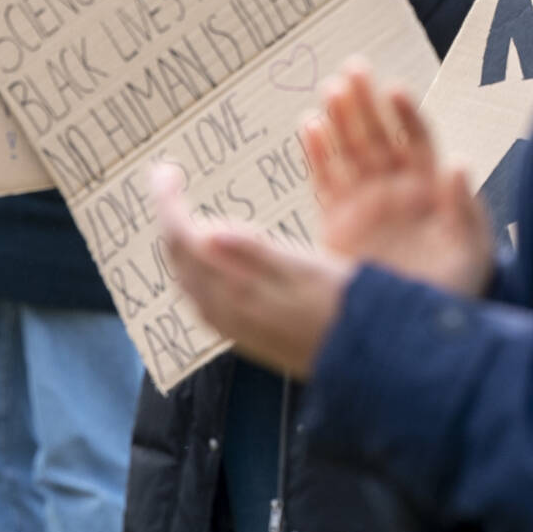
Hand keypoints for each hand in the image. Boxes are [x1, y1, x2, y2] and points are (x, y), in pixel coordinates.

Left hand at [152, 163, 354, 376]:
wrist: (365, 360)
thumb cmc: (346, 306)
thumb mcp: (309, 269)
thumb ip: (256, 251)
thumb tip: (206, 231)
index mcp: (238, 287)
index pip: (183, 238)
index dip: (167, 203)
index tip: (167, 171)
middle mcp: (225, 310)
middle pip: (177, 258)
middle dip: (168, 218)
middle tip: (172, 184)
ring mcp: (231, 326)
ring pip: (186, 280)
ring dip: (179, 244)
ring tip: (183, 214)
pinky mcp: (243, 335)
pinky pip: (201, 298)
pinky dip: (194, 270)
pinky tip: (208, 262)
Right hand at [300, 62, 493, 296]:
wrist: (413, 334)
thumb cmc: (452, 292)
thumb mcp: (471, 254)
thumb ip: (466, 210)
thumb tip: (459, 166)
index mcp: (431, 191)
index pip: (418, 142)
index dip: (405, 116)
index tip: (392, 90)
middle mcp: (396, 190)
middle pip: (379, 137)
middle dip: (366, 104)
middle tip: (352, 72)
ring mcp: (365, 203)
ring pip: (350, 151)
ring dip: (340, 119)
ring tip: (330, 90)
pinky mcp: (337, 222)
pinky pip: (324, 181)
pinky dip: (317, 154)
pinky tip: (309, 127)